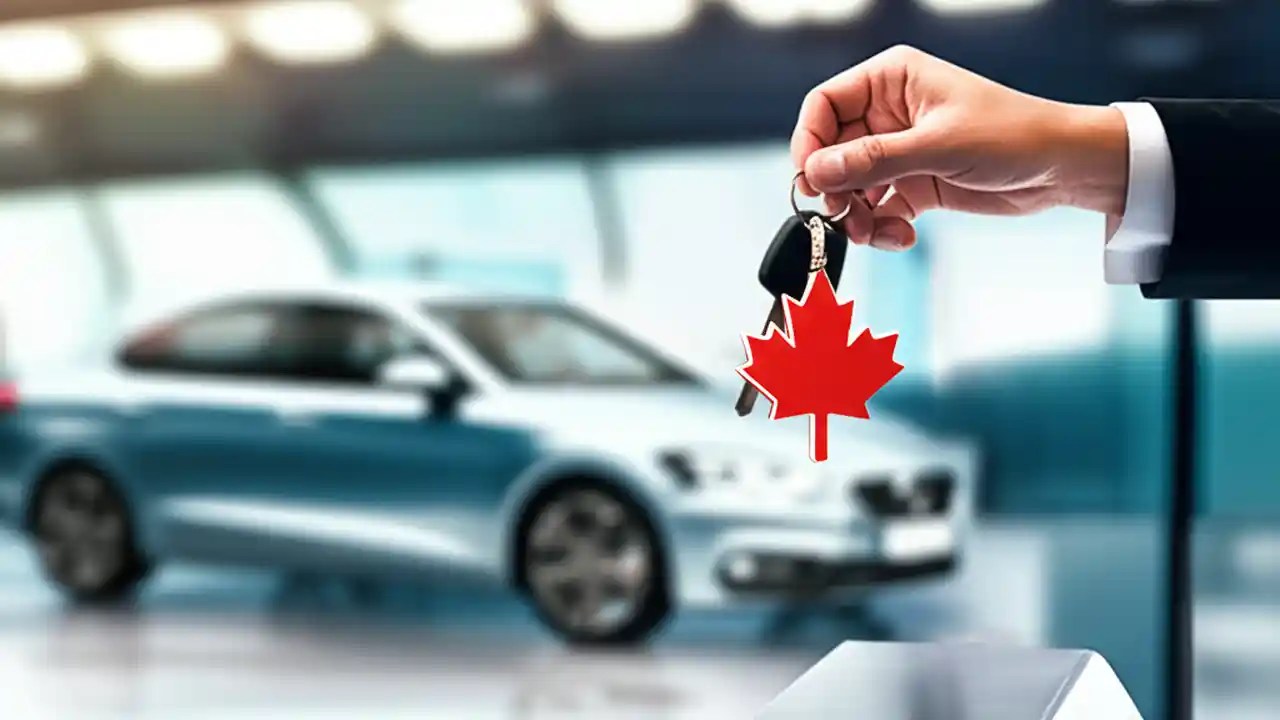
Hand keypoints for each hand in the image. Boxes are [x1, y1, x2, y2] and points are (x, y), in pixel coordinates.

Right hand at [791, 45, 1129, 250]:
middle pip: (832, 152)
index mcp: (891, 80)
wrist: (1062, 168)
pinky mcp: (914, 183)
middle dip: (835, 189)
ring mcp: (900, 150)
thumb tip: (817, 172)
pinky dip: (881, 227)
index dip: (810, 141)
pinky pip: (877, 209)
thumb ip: (873, 160)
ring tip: (874, 233)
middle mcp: (889, 113)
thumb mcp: (938, 145)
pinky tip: (902, 236)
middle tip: (843, 216)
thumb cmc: (1013, 134)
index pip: (824, 105)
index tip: (811, 179)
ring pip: (851, 186)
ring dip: (856, 215)